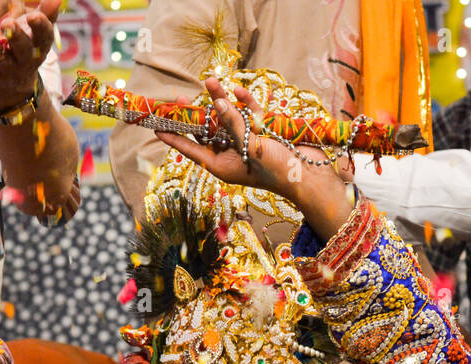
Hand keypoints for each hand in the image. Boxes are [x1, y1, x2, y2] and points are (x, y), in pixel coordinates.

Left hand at [0, 0, 56, 113]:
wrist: (10, 89)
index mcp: (39, 48)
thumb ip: (46, 14)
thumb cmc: (24, 51)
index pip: (44, 37)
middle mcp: (24, 61)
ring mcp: (5, 70)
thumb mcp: (37, 36)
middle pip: (22, 49)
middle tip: (7, 23)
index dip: (40, 27)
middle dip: (15, 37)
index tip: (34, 15)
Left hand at [155, 77, 354, 239]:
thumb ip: (234, 125)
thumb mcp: (252, 148)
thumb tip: (218, 103)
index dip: (175, 138)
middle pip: (208, 131)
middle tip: (179, 98)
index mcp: (223, 166)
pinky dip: (245, 102)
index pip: (192, 150)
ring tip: (209, 80)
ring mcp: (249, 141)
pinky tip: (239, 91)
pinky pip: (250, 113)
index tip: (157, 129)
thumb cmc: (280, 171)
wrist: (313, 176)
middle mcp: (233, 154)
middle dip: (196, 114)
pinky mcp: (266, 131)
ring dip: (221, 100)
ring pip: (229, 118)